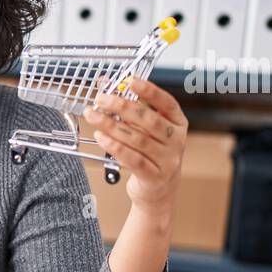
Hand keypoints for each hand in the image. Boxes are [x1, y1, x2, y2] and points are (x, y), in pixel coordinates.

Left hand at [83, 78, 187, 215]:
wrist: (158, 190)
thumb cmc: (151, 153)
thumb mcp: (145, 129)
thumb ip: (129, 106)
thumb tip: (105, 83)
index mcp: (178, 123)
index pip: (166, 103)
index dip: (150, 91)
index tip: (131, 81)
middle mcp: (176, 140)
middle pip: (148, 120)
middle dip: (122, 107)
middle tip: (102, 99)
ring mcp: (167, 159)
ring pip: (137, 139)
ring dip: (112, 126)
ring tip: (94, 116)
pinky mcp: (154, 176)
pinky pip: (132, 159)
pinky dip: (115, 147)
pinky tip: (101, 138)